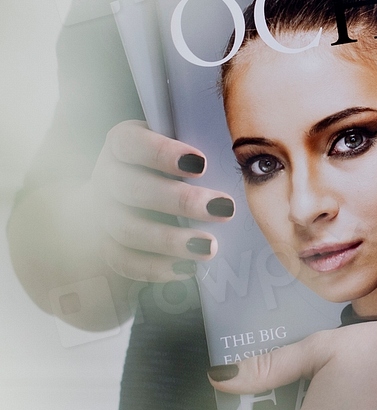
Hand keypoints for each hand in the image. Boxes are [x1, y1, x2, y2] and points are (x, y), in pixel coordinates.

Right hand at [89, 119, 235, 282]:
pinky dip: (155, 267)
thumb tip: (241, 151)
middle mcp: (107, 177)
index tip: (202, 163)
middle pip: (133, 189)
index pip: (131, 142)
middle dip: (180, 201)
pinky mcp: (106, 245)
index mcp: (122, 144)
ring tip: (210, 247)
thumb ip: (200, 141)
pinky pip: (123, 261)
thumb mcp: (180, 143)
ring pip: (127, 229)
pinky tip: (187, 267)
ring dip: (170, 240)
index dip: (162, 153)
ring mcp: (102, 213)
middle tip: (224, 209)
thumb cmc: (171, 163)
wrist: (132, 193)